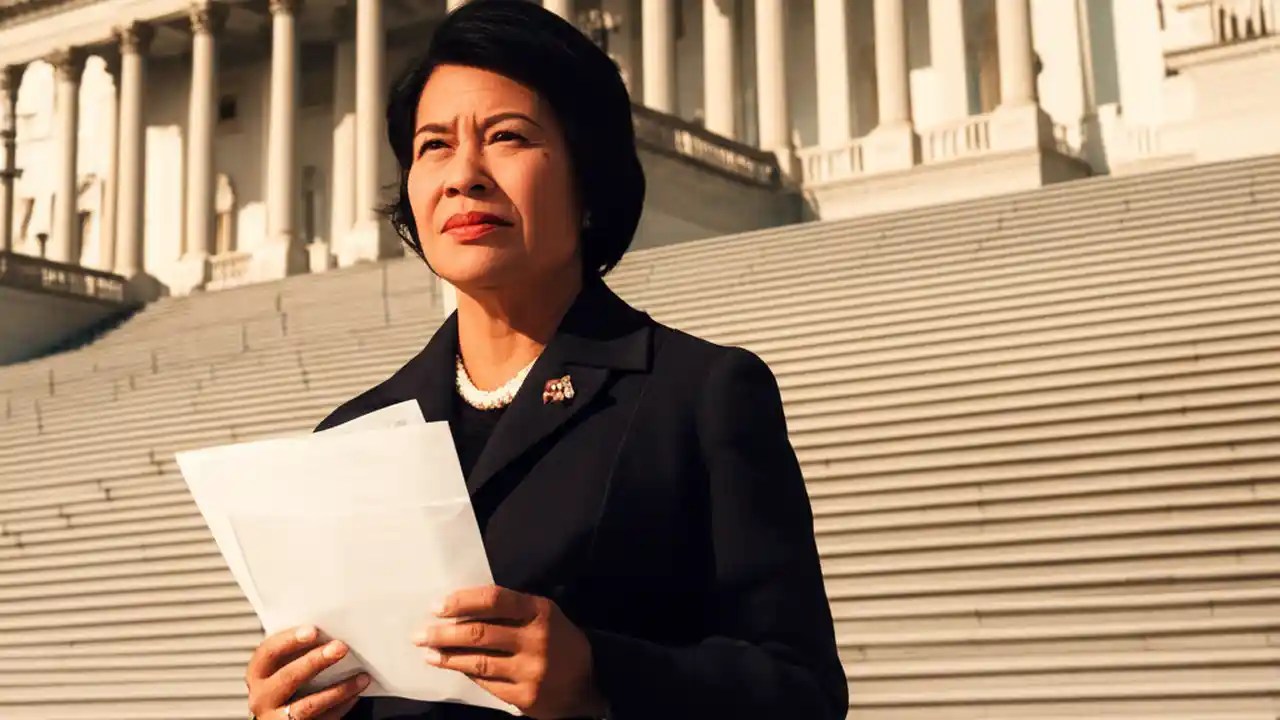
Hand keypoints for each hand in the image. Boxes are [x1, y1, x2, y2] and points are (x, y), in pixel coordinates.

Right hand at [245, 625, 371, 719]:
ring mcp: (277, 718)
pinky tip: (355, 695)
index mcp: (258, 674)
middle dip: (316, 661)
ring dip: (338, 690)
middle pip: (288, 677)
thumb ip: (297, 651)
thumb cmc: (287, 685)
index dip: (290, 640)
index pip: (268, 652)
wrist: (283, 718)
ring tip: (360, 678)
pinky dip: (341, 707)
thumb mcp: (283, 666)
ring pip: (308, 705)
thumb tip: (328, 633)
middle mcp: (262, 698)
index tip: (313, 631)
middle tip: (340, 648)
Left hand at [412, 585, 607, 718]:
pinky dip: (466, 674)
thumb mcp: (543, 615)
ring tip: (428, 653)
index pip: (494, 600)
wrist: (588, 683)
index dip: (462, 601)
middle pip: (479, 633)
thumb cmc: (558, 640)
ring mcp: (530, 671)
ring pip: (477, 662)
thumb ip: (511, 610)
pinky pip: (486, 684)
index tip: (436, 606)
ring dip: (447, 657)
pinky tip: (453, 668)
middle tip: (419, 634)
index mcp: (539, 612)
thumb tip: (461, 609)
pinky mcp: (524, 697)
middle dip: (443, 633)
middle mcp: (535, 640)